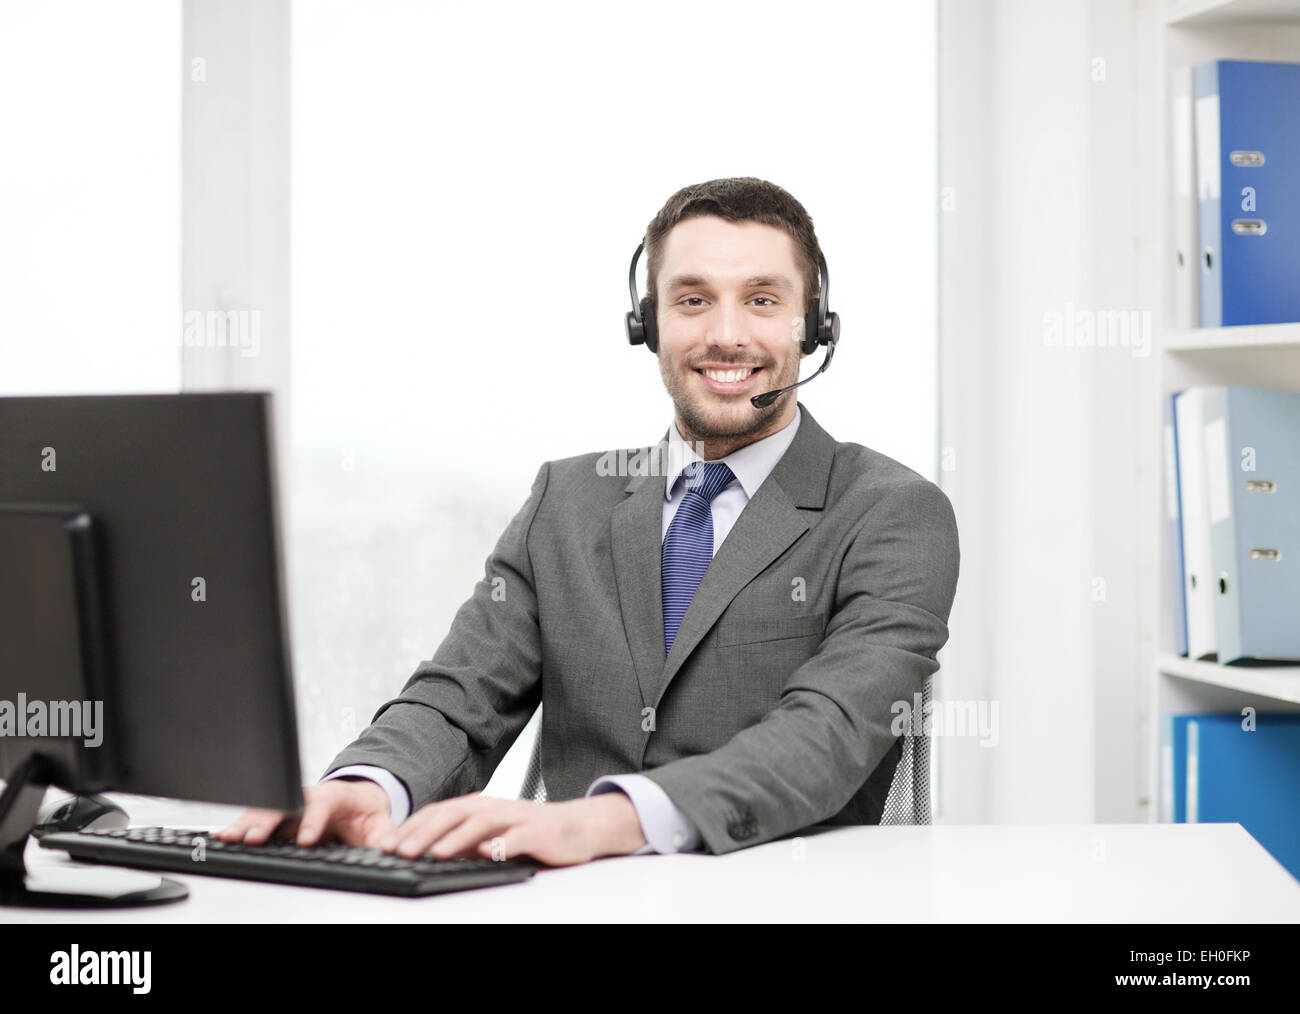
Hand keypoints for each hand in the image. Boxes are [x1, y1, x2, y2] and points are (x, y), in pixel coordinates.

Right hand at [214, 778, 394, 847]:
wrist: (358, 799)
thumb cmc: (365, 812)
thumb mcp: (380, 823)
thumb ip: (384, 835)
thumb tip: (389, 846)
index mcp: (335, 796)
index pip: (322, 805)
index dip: (313, 821)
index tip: (305, 839)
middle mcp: (308, 795)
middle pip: (285, 802)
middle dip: (269, 820)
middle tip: (255, 838)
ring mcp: (291, 803)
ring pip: (266, 808)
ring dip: (247, 822)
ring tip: (229, 836)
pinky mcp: (279, 813)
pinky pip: (257, 816)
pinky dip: (239, 824)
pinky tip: (222, 835)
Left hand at [378, 792, 646, 866]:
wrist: (576, 827)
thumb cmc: (528, 832)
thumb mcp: (490, 835)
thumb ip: (461, 840)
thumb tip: (423, 851)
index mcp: (478, 807)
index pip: (439, 813)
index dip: (412, 828)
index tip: (387, 845)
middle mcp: (494, 807)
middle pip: (453, 815)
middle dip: (424, 833)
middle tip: (400, 851)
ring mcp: (516, 817)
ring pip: (481, 824)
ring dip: (455, 839)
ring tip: (434, 854)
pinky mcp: (537, 831)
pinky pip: (518, 838)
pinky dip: (501, 845)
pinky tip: (488, 853)